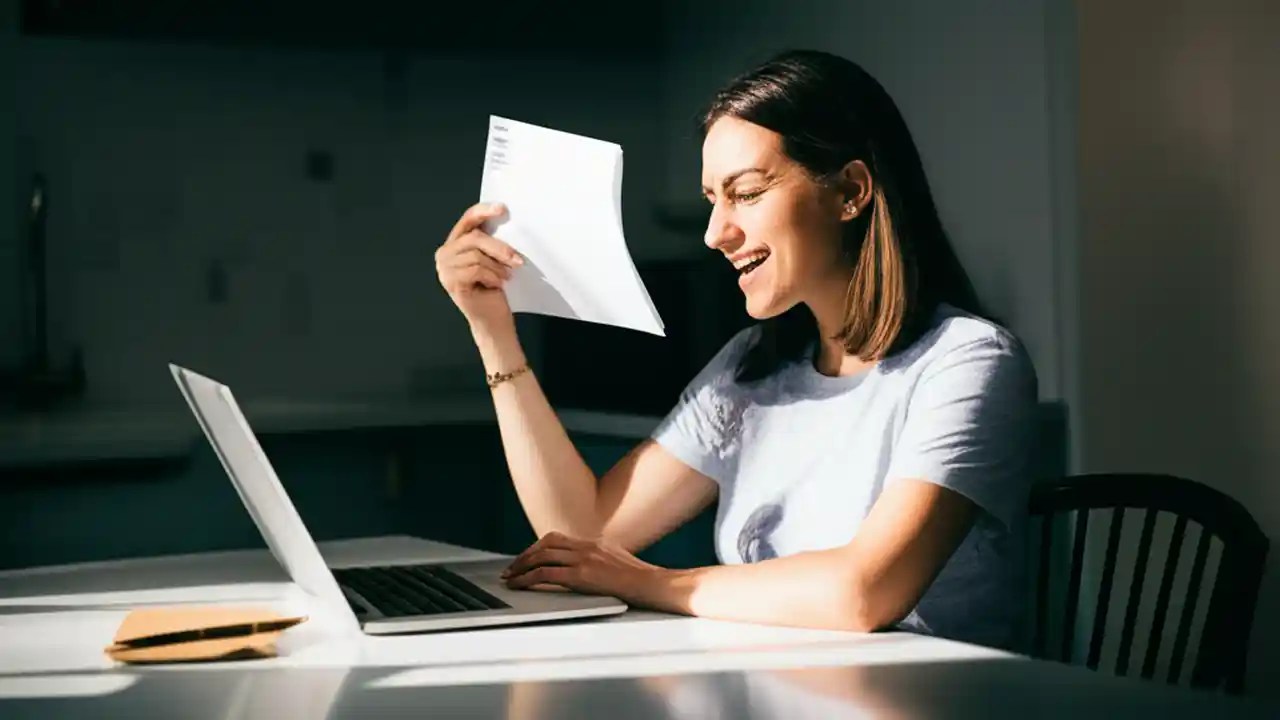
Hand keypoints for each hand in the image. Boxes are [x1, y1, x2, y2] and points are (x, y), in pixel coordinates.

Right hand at [435, 202, 523, 330]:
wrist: (492, 320)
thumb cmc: (494, 289)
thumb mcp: (493, 259)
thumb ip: (490, 241)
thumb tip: (504, 218)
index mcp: (454, 244)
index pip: (467, 220)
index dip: (483, 211)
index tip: (502, 208)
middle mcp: (444, 254)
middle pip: (474, 238)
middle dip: (500, 248)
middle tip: (517, 260)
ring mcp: (444, 269)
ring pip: (477, 255)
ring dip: (497, 266)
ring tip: (506, 276)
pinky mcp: (450, 282)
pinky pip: (476, 270)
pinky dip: (492, 276)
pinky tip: (497, 284)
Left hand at [500, 531, 664, 606]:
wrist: (653, 583)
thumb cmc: (640, 579)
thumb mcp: (617, 561)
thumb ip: (598, 560)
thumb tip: (584, 568)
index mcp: (593, 542)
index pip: (557, 538)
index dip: (537, 547)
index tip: (526, 557)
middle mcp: (586, 546)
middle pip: (545, 543)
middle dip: (524, 556)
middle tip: (511, 568)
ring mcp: (584, 559)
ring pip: (541, 556)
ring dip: (521, 566)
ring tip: (510, 577)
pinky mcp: (582, 575)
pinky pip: (546, 574)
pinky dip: (528, 578)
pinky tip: (520, 585)